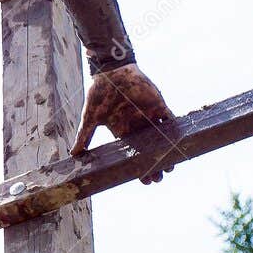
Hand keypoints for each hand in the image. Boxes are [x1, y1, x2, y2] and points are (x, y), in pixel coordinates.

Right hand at [70, 63, 175, 183]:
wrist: (110, 72)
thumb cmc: (98, 94)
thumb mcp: (90, 118)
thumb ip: (84, 136)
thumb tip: (73, 154)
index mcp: (123, 130)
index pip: (133, 154)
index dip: (140, 167)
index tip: (144, 181)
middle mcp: (138, 125)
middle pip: (150, 150)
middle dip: (155, 164)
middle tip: (159, 178)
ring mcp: (149, 116)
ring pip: (162, 139)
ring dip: (167, 152)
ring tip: (170, 167)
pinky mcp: (159, 105)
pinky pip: (170, 120)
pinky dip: (175, 131)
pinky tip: (179, 145)